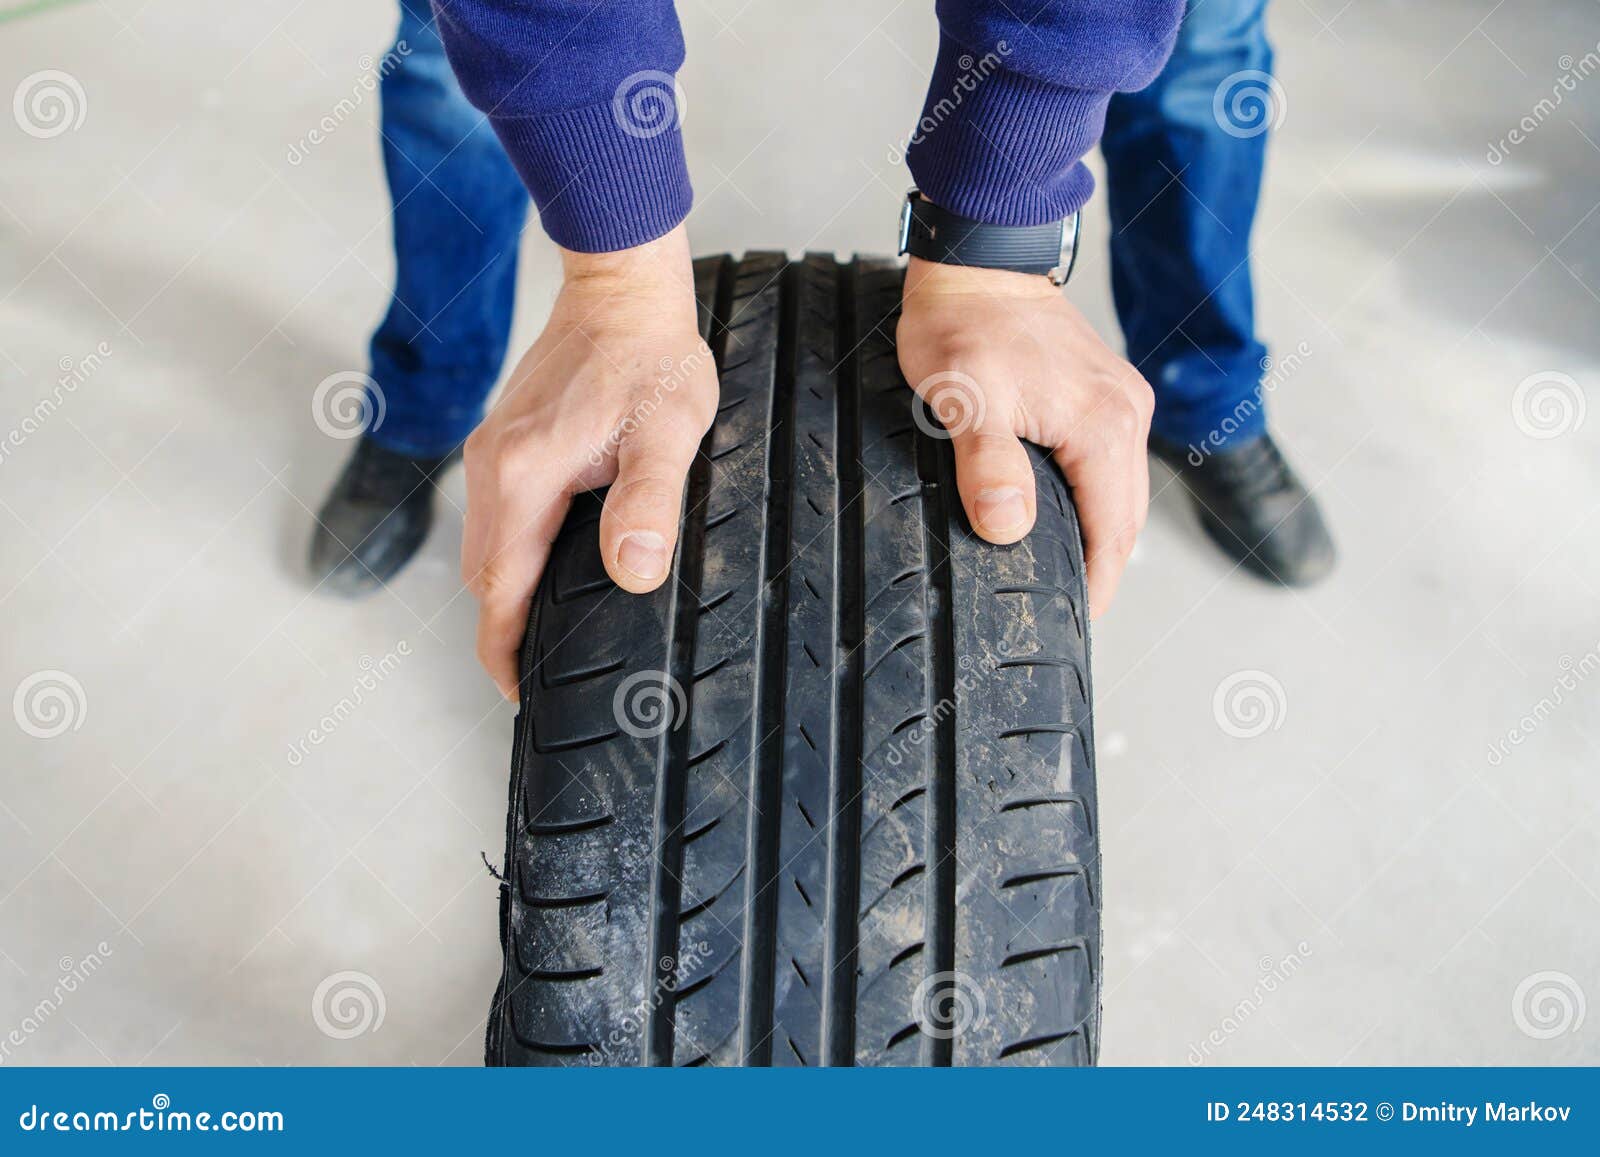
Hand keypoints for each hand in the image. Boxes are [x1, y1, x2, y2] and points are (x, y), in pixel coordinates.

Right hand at [461, 225, 716, 698]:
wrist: (622, 287)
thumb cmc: (651, 355)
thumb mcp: (669, 433)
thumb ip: (648, 504)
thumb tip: (631, 572)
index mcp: (523, 477)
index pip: (498, 593)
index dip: (506, 653)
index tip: (523, 695)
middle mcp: (492, 468)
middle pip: (481, 579)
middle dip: (503, 633)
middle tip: (542, 677)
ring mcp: (492, 453)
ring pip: (483, 549)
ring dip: (505, 596)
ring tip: (546, 635)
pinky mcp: (504, 441)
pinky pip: (495, 518)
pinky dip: (510, 557)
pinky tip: (548, 567)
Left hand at [896, 257, 1154, 617]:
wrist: (977, 258)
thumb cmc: (964, 322)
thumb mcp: (963, 398)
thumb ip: (987, 465)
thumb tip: (1009, 528)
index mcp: (1102, 425)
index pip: (1114, 530)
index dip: (1098, 582)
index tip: (1077, 621)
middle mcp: (1124, 413)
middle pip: (1126, 516)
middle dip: (1104, 567)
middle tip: (1071, 610)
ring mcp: (1118, 399)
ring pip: (1121, 489)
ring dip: (1102, 533)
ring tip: (1070, 574)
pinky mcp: (1102, 390)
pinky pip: (1110, 460)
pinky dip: (1097, 496)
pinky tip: (1068, 514)